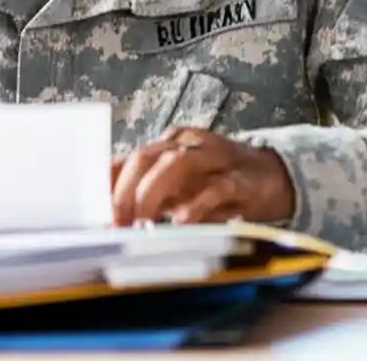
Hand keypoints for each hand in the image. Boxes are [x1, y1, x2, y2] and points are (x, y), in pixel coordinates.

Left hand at [110, 126, 294, 226]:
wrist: (274, 177)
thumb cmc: (218, 180)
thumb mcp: (180, 183)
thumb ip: (148, 191)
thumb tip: (108, 211)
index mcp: (170, 144)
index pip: (130, 158)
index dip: (108, 183)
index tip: (92, 211)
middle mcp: (189, 145)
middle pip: (147, 157)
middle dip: (125, 191)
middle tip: (115, 222)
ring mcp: (216, 160)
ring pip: (177, 164)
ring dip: (152, 194)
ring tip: (140, 222)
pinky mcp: (241, 180)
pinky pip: (216, 189)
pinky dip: (196, 206)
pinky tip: (181, 222)